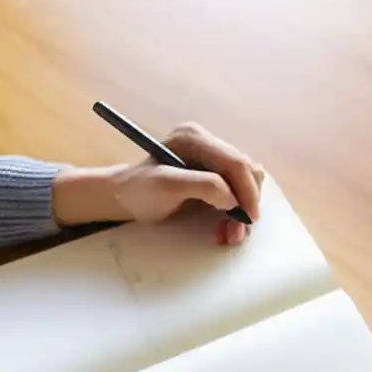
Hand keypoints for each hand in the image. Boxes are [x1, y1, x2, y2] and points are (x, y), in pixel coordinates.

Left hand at [51, 122, 263, 244]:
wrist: (124, 199)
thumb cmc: (139, 192)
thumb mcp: (167, 187)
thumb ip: (204, 187)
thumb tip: (233, 199)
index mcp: (195, 138)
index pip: (236, 163)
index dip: (248, 191)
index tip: (248, 219)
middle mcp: (208, 144)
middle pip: (247, 173)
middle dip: (244, 205)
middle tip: (234, 232)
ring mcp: (213, 159)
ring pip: (247, 185)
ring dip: (241, 213)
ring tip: (226, 234)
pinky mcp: (215, 175)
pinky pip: (239, 193)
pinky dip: (235, 214)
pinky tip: (222, 228)